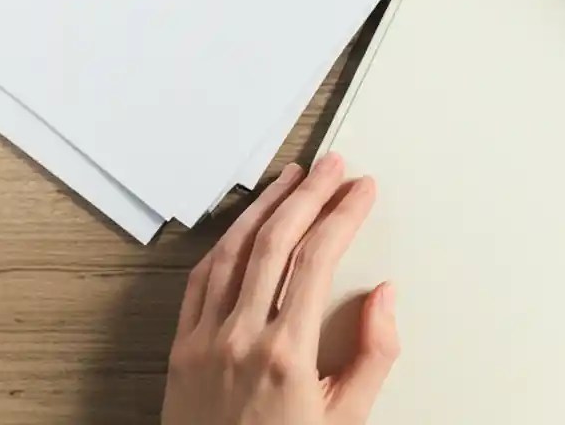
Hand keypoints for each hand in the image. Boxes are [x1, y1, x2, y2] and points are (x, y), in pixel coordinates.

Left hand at [163, 153, 398, 424]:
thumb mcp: (347, 420)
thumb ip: (374, 356)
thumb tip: (385, 298)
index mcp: (286, 354)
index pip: (317, 259)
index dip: (343, 215)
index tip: (362, 190)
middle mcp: (240, 339)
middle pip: (276, 241)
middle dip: (309, 194)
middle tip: (334, 166)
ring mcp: (204, 341)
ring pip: (233, 251)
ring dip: (265, 206)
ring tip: (292, 177)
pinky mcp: (180, 349)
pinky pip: (200, 279)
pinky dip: (225, 242)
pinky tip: (245, 225)